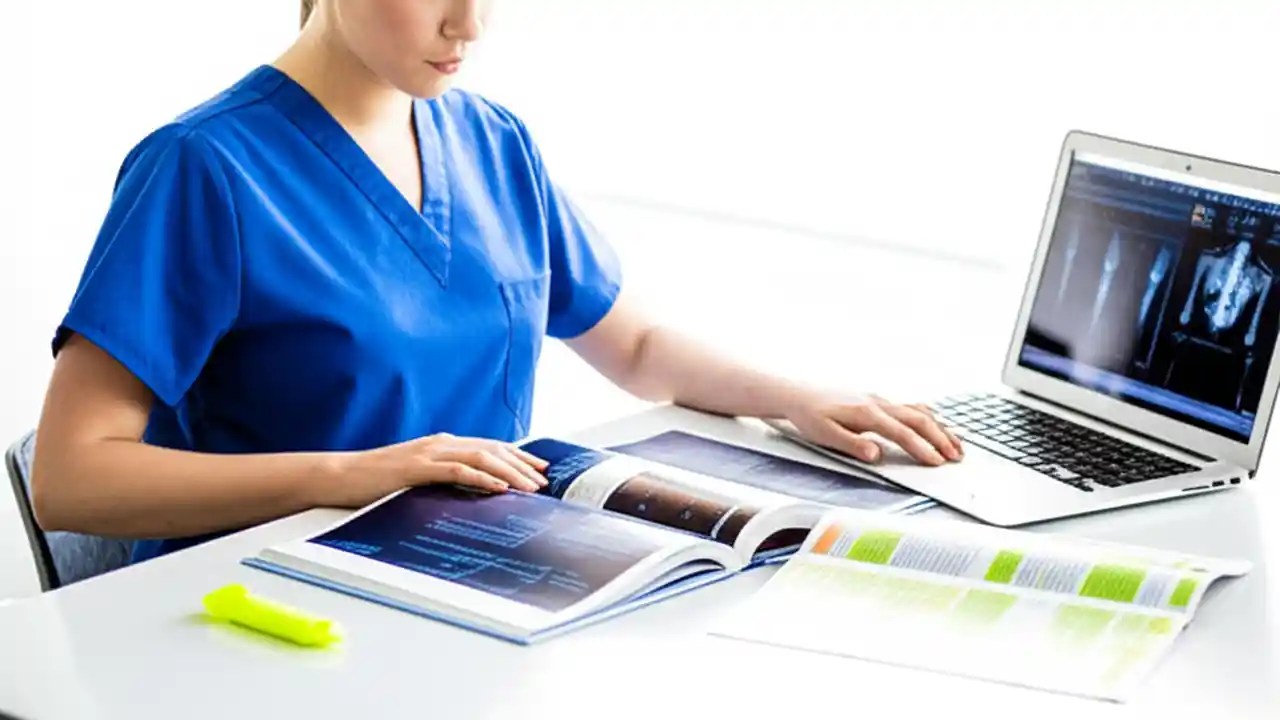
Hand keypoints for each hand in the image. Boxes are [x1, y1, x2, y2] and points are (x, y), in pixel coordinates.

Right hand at [320, 434, 549, 507]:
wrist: (339, 476)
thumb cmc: (376, 481)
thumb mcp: (416, 477)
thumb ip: (443, 478)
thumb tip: (471, 491)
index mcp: (442, 445)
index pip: (489, 447)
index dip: (518, 457)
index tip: (540, 469)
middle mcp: (440, 444)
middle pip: (492, 449)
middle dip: (522, 464)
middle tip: (544, 480)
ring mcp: (429, 453)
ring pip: (481, 457)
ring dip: (509, 471)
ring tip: (530, 486)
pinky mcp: (417, 468)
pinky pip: (457, 471)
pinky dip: (481, 477)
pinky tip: (499, 487)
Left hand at [784, 392, 962, 466]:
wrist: (797, 392)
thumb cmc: (809, 415)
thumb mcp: (825, 434)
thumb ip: (852, 444)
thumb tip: (877, 454)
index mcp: (867, 413)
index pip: (902, 432)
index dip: (922, 448)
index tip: (937, 462)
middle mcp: (877, 403)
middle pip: (918, 419)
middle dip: (941, 438)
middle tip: (957, 456)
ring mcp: (879, 399)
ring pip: (918, 411)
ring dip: (939, 427)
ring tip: (956, 444)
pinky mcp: (877, 399)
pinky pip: (910, 406)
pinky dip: (928, 416)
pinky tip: (936, 422)